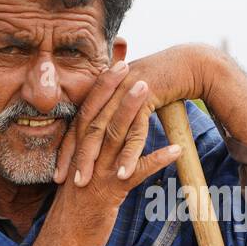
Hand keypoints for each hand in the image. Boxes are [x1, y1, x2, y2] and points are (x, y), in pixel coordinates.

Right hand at [27, 73, 181, 245]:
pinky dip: (155, 160)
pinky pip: (132, 175)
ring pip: (114, 139)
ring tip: (151, 91)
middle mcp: (82, 161)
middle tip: (131, 65)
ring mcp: (94, 177)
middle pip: (100, 118)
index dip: (101, 88)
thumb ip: (92, 164)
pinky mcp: (106, 196)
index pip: (87, 113)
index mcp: (76, 155)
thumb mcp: (81, 185)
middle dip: (115, 90)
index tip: (116, 65)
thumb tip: (108, 151)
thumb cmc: (73, 219)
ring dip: (133, 114)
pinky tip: (176, 150)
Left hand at [54, 44, 220, 188]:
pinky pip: (136, 130)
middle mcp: (112, 91)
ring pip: (106, 131)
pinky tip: (123, 173)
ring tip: (87, 182)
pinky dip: (129, 154)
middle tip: (65, 181)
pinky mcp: (147, 98)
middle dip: (76, 156)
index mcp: (106, 91)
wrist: (187, 63)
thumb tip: (110, 130)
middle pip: (88, 128)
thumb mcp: (135, 94)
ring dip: (94, 158)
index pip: (79, 122)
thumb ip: (120, 109)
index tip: (58, 171)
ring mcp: (127, 93)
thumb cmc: (162, 81)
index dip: (67, 146)